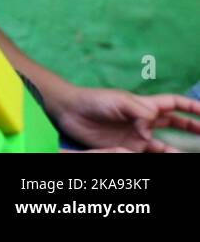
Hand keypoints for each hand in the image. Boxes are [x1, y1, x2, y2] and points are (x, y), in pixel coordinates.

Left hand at [47, 86, 199, 151]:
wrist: (70, 111)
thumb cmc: (94, 100)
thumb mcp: (119, 101)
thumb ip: (139, 113)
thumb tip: (150, 132)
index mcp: (144, 104)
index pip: (174, 103)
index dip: (191, 106)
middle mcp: (144, 120)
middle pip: (175, 123)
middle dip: (191, 127)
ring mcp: (137, 134)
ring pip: (164, 143)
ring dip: (177, 148)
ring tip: (189, 153)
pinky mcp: (126, 147)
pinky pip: (148, 154)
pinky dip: (160, 157)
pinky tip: (169, 157)